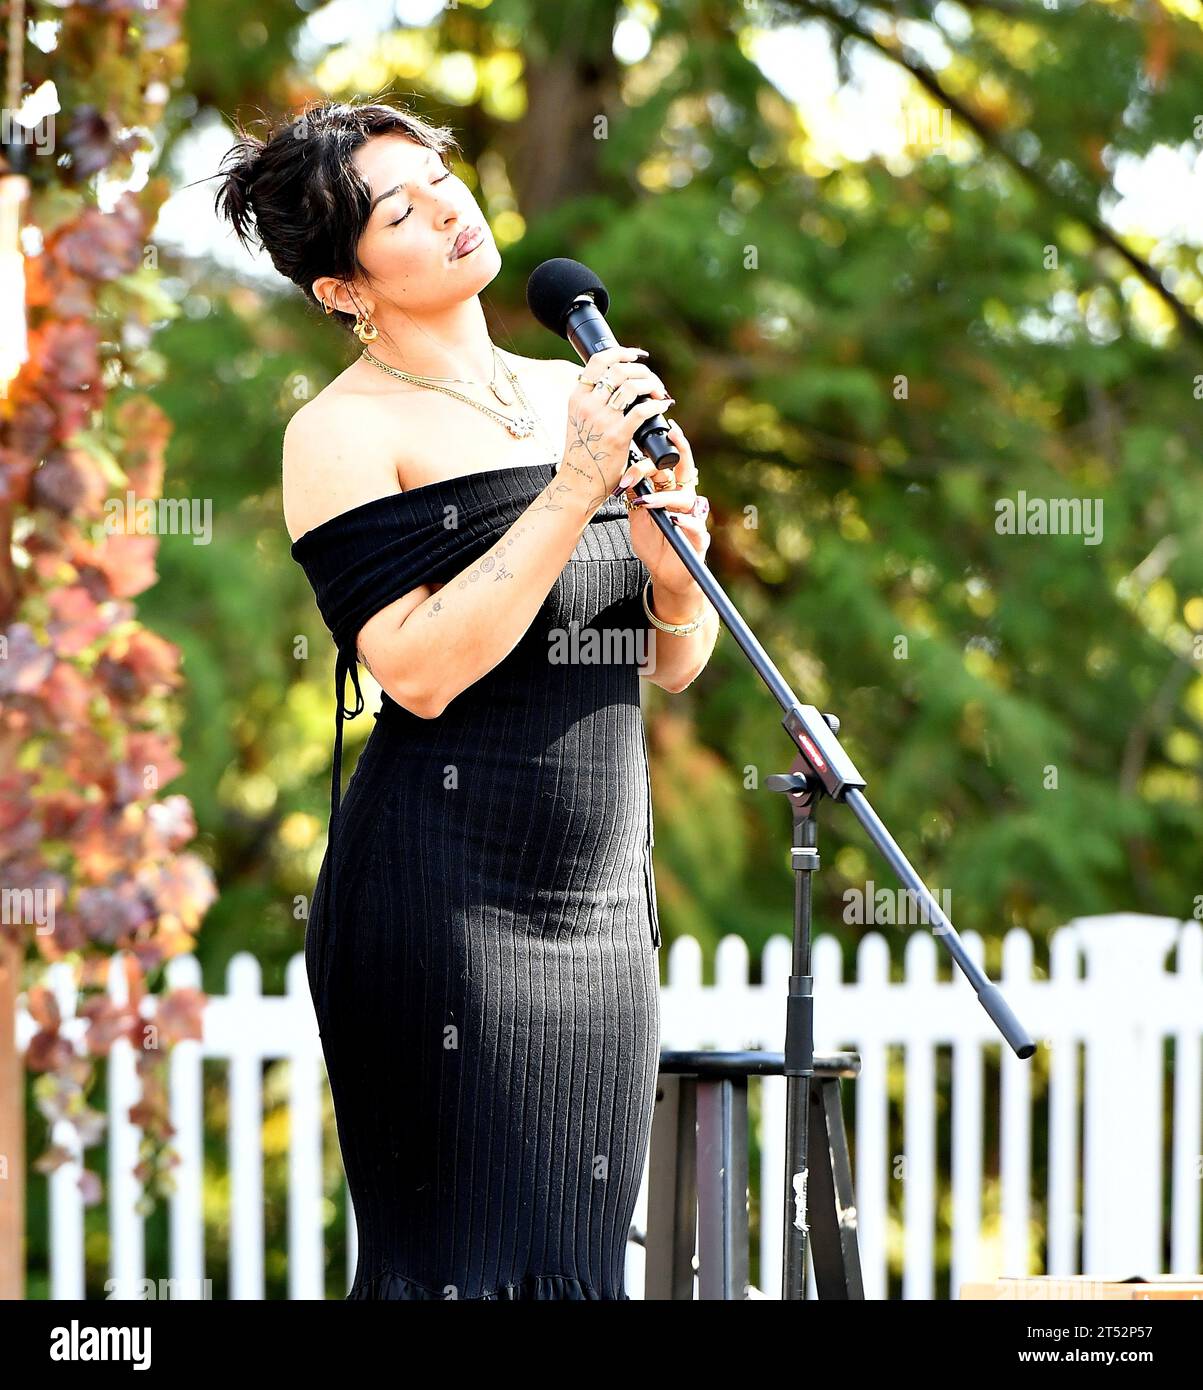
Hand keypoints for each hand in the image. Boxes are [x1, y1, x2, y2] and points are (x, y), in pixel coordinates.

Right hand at [557, 346, 672, 511]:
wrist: (579, 483)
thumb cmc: (583, 454)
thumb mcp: (579, 420)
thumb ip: (592, 401)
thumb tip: (615, 384)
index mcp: (577, 398)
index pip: (598, 360)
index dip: (621, 352)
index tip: (637, 355)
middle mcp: (588, 405)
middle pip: (620, 370)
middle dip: (642, 370)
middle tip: (652, 381)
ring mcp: (602, 420)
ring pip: (632, 386)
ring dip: (651, 385)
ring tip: (659, 393)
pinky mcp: (618, 436)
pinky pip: (642, 411)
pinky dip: (656, 404)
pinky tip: (663, 405)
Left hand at [619, 418, 710, 600]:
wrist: (664, 573)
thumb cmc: (653, 543)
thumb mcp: (637, 516)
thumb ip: (634, 496)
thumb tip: (622, 473)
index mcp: (670, 489)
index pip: (665, 464)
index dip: (651, 456)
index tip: (636, 450)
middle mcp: (684, 498)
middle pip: (685, 467)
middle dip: (679, 448)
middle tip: (667, 437)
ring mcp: (694, 516)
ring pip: (684, 497)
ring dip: (664, 498)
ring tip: (647, 502)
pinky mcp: (699, 537)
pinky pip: (696, 524)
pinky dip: (686, 520)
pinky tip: (674, 518)